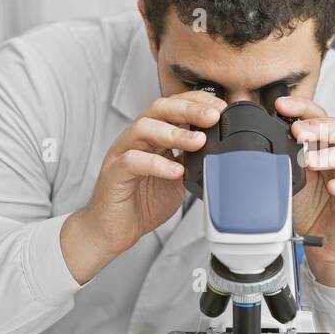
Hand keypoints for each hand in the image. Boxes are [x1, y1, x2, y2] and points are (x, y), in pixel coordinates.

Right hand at [61, 90, 226, 283]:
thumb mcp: (179, 178)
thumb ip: (193, 160)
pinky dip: (156, 163)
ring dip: (174, 132)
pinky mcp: (113, 174)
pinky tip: (176, 170)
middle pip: (158, 109)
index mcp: (152, 136)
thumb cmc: (143, 202)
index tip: (220, 107)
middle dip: (188, 109)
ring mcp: (122, 154)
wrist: (114, 231)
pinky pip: (132, 161)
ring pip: (143, 129)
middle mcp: (136, 140)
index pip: (173, 107)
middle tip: (212, 116)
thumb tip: (221, 150)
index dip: (196, 102)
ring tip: (198, 141)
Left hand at [276, 95, 334, 286]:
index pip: (319, 117)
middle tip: (297, 131)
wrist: (323, 242)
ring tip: (310, 161)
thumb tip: (254, 142)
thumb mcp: (287, 179)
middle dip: (320, 126)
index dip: (303, 107)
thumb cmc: (308, 207)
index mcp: (325, 146)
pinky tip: (334, 187)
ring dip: (333, 155)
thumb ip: (280, 159)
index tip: (281, 105)